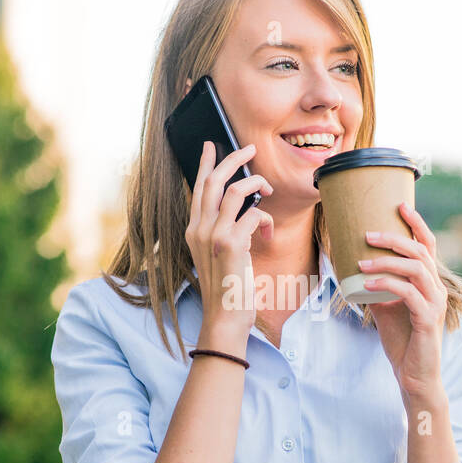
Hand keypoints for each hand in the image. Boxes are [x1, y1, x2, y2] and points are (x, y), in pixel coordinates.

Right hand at [186, 141, 273, 353]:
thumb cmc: (226, 289)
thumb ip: (222, 232)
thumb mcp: (216, 256)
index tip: (212, 145)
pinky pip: (254, 214)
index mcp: (193, 230)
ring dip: (257, 183)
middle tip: (250, 148)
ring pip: (235, 190)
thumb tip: (242, 210)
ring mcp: (213, 235)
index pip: (197, 188)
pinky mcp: (231, 244)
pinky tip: (268, 234)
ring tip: (269, 189)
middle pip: (213, 180)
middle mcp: (198, 229)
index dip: (206, 163)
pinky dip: (267, 220)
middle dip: (233, 158)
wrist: (224, 317)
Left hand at [358, 202, 447, 402]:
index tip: (400, 205)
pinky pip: (408, 294)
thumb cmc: (402, 342)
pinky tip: (368, 284)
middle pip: (420, 252)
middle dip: (394, 238)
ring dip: (386, 262)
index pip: (427, 246)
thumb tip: (355, 267)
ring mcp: (435, 303)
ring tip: (361, 262)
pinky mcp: (428, 319)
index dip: (416, 223)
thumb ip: (378, 288)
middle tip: (367, 234)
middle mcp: (437, 289)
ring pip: (416, 269)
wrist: (414, 376)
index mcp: (429, 283)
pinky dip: (387, 285)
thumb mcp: (385, 309)